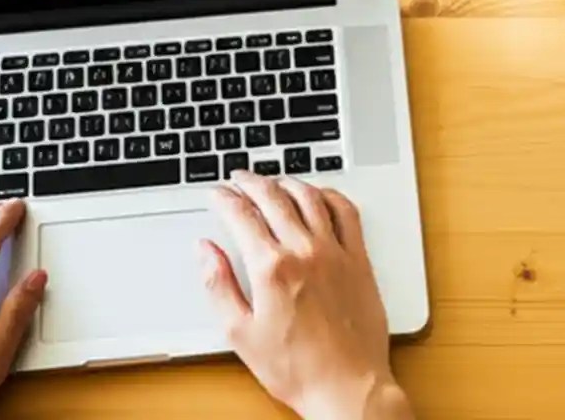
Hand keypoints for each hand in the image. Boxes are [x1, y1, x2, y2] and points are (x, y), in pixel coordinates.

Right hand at [201, 173, 413, 419]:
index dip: (224, 198)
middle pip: (274, 197)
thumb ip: (218, 285)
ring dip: (287, 182)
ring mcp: (335, 252)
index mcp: (271, 268)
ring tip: (273, 181)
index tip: (215, 193)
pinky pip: (347, 213)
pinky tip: (319, 194)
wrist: (346, 386)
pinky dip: (330, 195)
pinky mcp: (360, 260)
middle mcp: (305, 251)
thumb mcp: (239, 332)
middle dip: (251, 182)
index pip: (241, 215)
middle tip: (239, 178)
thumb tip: (205, 251)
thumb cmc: (295, 368)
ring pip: (309, 197)